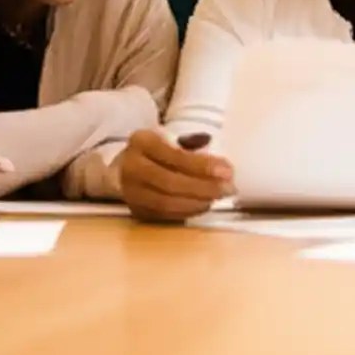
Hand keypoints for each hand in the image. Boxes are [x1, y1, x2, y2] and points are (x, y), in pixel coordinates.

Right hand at [118, 129, 232, 221]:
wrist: (126, 167)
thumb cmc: (157, 151)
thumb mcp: (171, 138)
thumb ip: (194, 147)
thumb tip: (221, 166)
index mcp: (142, 142)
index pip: (175, 156)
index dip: (203, 166)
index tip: (227, 171)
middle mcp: (131, 167)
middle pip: (170, 183)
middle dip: (204, 188)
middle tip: (228, 188)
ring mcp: (131, 192)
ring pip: (167, 203)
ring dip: (198, 202)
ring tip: (218, 197)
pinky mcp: (136, 210)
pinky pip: (165, 216)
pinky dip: (188, 212)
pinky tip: (203, 204)